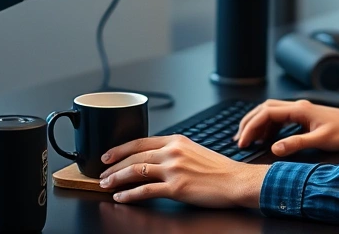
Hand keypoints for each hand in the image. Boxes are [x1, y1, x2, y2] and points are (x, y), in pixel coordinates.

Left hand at [98, 135, 268, 207]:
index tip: (109, 155)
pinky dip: (129, 194)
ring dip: (117, 178)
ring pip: (136, 171)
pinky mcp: (176, 188)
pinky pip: (145, 190)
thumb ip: (176, 151)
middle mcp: (173, 152)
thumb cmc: (220, 170)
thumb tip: (157, 157)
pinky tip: (122, 197)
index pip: (141, 141)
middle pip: (134, 156)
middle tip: (102, 172)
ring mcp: (174, 169)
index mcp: (177, 140)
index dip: (121, 148)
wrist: (236, 181)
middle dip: (114, 165)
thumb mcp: (195, 151)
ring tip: (106, 185)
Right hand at [235, 99, 338, 156]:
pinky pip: (279, 119)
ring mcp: (299, 111)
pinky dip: (268, 128)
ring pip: (270, 112)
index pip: (266, 113)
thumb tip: (274, 149)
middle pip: (264, 109)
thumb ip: (296, 143)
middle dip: (249, 123)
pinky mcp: (302, 117)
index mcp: (299, 109)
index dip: (251, 127)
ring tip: (247, 140)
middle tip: (239, 140)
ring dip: (257, 124)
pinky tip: (265, 140)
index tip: (243, 142)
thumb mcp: (321, 140)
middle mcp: (296, 107)